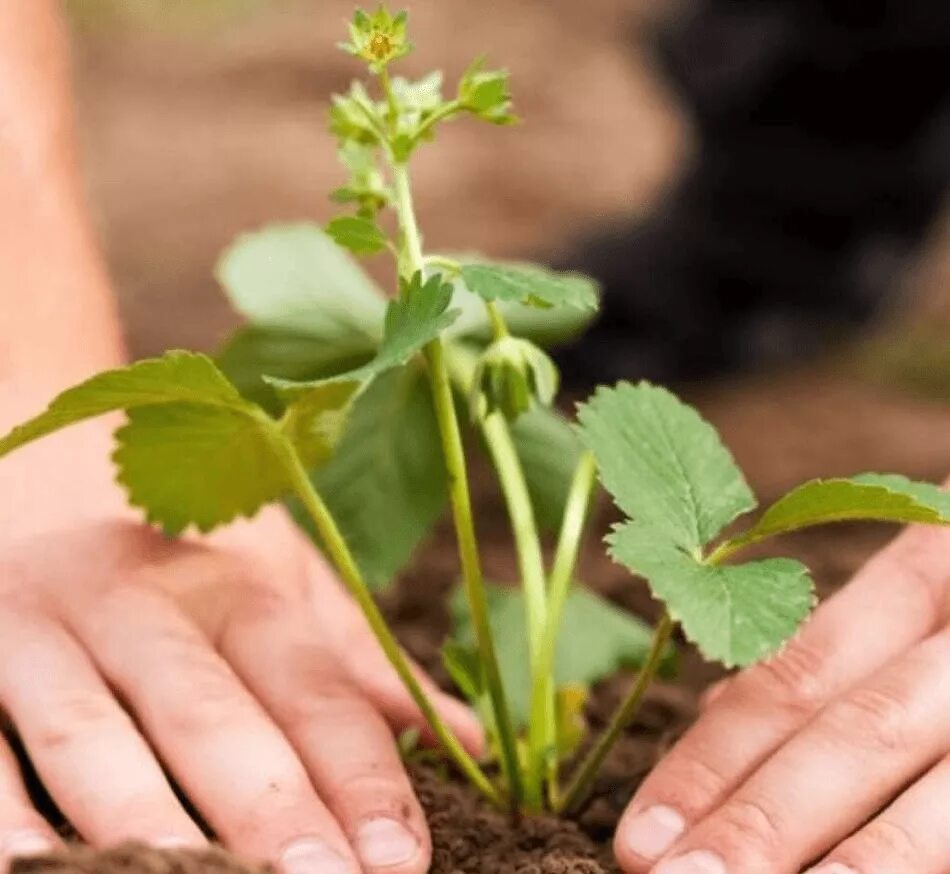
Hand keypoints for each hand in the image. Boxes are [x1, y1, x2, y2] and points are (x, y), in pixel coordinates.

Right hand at [0, 421, 480, 873]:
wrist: (42, 469)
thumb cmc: (185, 548)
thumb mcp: (280, 582)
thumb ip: (357, 666)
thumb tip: (467, 737)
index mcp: (238, 587)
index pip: (313, 689)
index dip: (361, 775)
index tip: (404, 860)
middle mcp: (144, 602)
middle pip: (210, 713)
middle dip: (265, 807)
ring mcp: (43, 628)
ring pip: (92, 733)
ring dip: (140, 821)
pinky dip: (2, 813)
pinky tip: (31, 872)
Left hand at [615, 509, 949, 873]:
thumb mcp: (915, 603)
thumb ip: (831, 658)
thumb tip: (715, 719)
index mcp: (930, 574)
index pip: (795, 674)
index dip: (713, 759)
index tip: (641, 835)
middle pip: (858, 736)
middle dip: (763, 823)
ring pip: (942, 811)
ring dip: (848, 871)